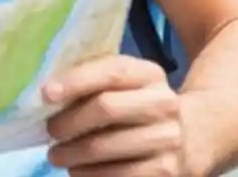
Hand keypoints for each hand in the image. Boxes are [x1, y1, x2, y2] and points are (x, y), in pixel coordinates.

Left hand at [43, 55, 188, 175]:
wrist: (191, 135)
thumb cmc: (136, 104)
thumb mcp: (123, 85)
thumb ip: (90, 82)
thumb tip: (47, 95)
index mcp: (149, 74)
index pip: (112, 71)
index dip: (76, 81)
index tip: (46, 94)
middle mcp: (165, 103)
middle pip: (106, 108)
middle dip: (68, 122)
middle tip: (50, 131)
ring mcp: (169, 139)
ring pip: (105, 146)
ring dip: (72, 154)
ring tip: (57, 155)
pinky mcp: (168, 171)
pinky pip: (118, 176)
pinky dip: (90, 175)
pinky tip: (78, 171)